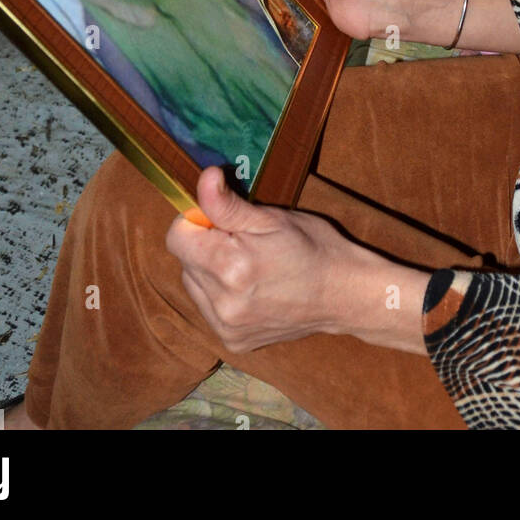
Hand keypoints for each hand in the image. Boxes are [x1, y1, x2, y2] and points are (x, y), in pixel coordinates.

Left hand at [166, 167, 427, 354]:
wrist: (342, 294)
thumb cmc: (313, 246)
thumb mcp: (273, 218)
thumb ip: (229, 204)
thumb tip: (204, 178)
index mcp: (230, 266)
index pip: (177, 237)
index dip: (196, 220)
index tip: (223, 218)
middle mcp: (222, 304)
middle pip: (185, 261)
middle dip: (207, 245)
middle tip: (243, 240)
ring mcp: (226, 327)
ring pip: (195, 285)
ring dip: (211, 271)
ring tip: (249, 265)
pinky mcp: (232, 342)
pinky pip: (209, 309)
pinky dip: (222, 295)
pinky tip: (252, 289)